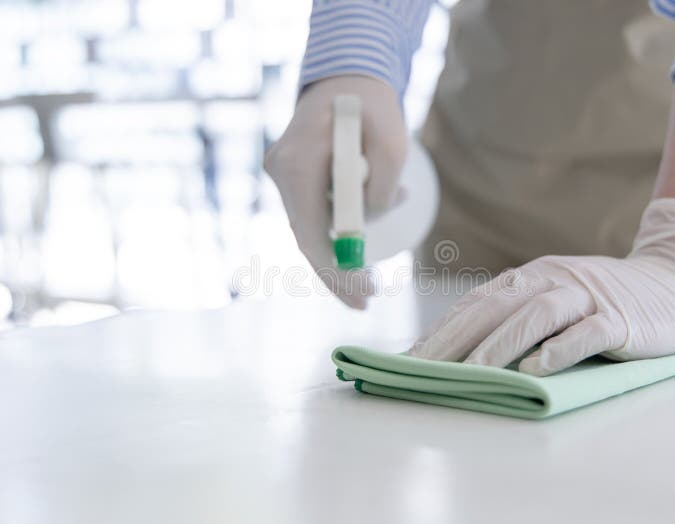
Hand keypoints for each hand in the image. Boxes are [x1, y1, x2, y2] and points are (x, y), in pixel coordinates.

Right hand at [264, 75, 406, 308]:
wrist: (345, 74)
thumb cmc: (370, 105)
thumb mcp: (393, 142)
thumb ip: (383, 188)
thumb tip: (368, 224)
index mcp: (298, 163)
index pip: (310, 233)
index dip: (336, 272)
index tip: (362, 298)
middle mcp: (281, 171)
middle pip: (306, 237)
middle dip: (338, 270)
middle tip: (367, 298)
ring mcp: (282, 174)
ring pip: (313, 225)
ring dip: (346, 238)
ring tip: (383, 227)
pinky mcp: (292, 176)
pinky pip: (314, 211)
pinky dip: (340, 223)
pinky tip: (366, 215)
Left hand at [408, 199, 674, 375]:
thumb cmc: (605, 303)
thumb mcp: (556, 302)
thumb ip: (517, 317)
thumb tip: (462, 354)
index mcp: (530, 278)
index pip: (476, 304)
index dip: (441, 331)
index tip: (409, 361)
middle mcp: (553, 280)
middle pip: (496, 307)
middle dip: (455, 340)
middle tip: (423, 370)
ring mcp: (588, 296)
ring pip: (537, 315)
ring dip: (500, 344)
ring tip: (470, 374)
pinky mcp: (621, 318)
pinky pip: (588, 331)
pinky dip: (561, 348)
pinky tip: (537, 369)